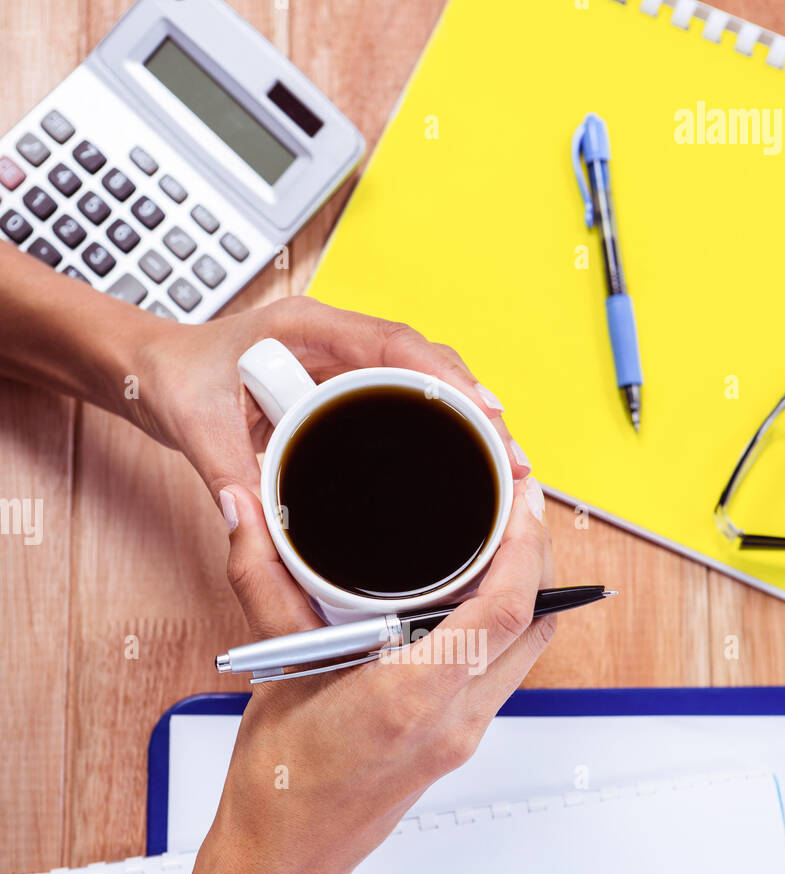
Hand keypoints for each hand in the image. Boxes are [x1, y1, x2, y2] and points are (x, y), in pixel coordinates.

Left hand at [132, 297, 530, 504]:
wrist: (154, 371)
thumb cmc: (176, 379)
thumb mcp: (195, 426)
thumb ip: (223, 471)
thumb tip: (249, 516)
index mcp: (305, 327)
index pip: (393, 343)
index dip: (445, 378)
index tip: (482, 411)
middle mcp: (334, 339)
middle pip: (424, 363)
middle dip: (474, 404)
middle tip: (509, 455)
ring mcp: (343, 362)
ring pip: (421, 381)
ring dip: (465, 417)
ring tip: (503, 462)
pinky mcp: (344, 388)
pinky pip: (403, 401)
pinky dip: (439, 427)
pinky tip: (464, 458)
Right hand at [195, 473, 553, 873]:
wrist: (285, 857)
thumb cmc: (280, 784)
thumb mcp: (275, 669)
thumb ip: (265, 581)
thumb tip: (246, 510)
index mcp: (413, 697)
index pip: (506, 611)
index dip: (526, 545)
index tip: (520, 495)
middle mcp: (454, 719)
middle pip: (536, 624)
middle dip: (538, 554)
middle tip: (517, 498)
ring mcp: (464, 735)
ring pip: (527, 650)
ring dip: (527, 590)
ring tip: (501, 535)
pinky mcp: (458, 742)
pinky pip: (503, 672)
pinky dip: (504, 624)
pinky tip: (472, 595)